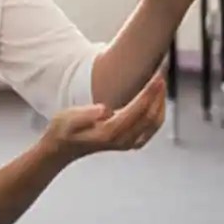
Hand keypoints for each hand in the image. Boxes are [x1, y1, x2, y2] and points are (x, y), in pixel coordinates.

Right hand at [40, 74, 165, 164]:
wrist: (62, 149)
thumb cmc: (64, 130)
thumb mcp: (67, 119)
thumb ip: (84, 115)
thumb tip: (103, 109)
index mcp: (109, 132)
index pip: (137, 110)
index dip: (149, 92)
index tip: (156, 76)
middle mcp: (122, 140)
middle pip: (150, 117)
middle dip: (159, 94)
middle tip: (162, 74)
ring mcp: (127, 144)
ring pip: (154, 124)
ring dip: (161, 103)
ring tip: (161, 84)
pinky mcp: (129, 143)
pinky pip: (151, 129)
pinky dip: (158, 113)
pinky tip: (158, 101)